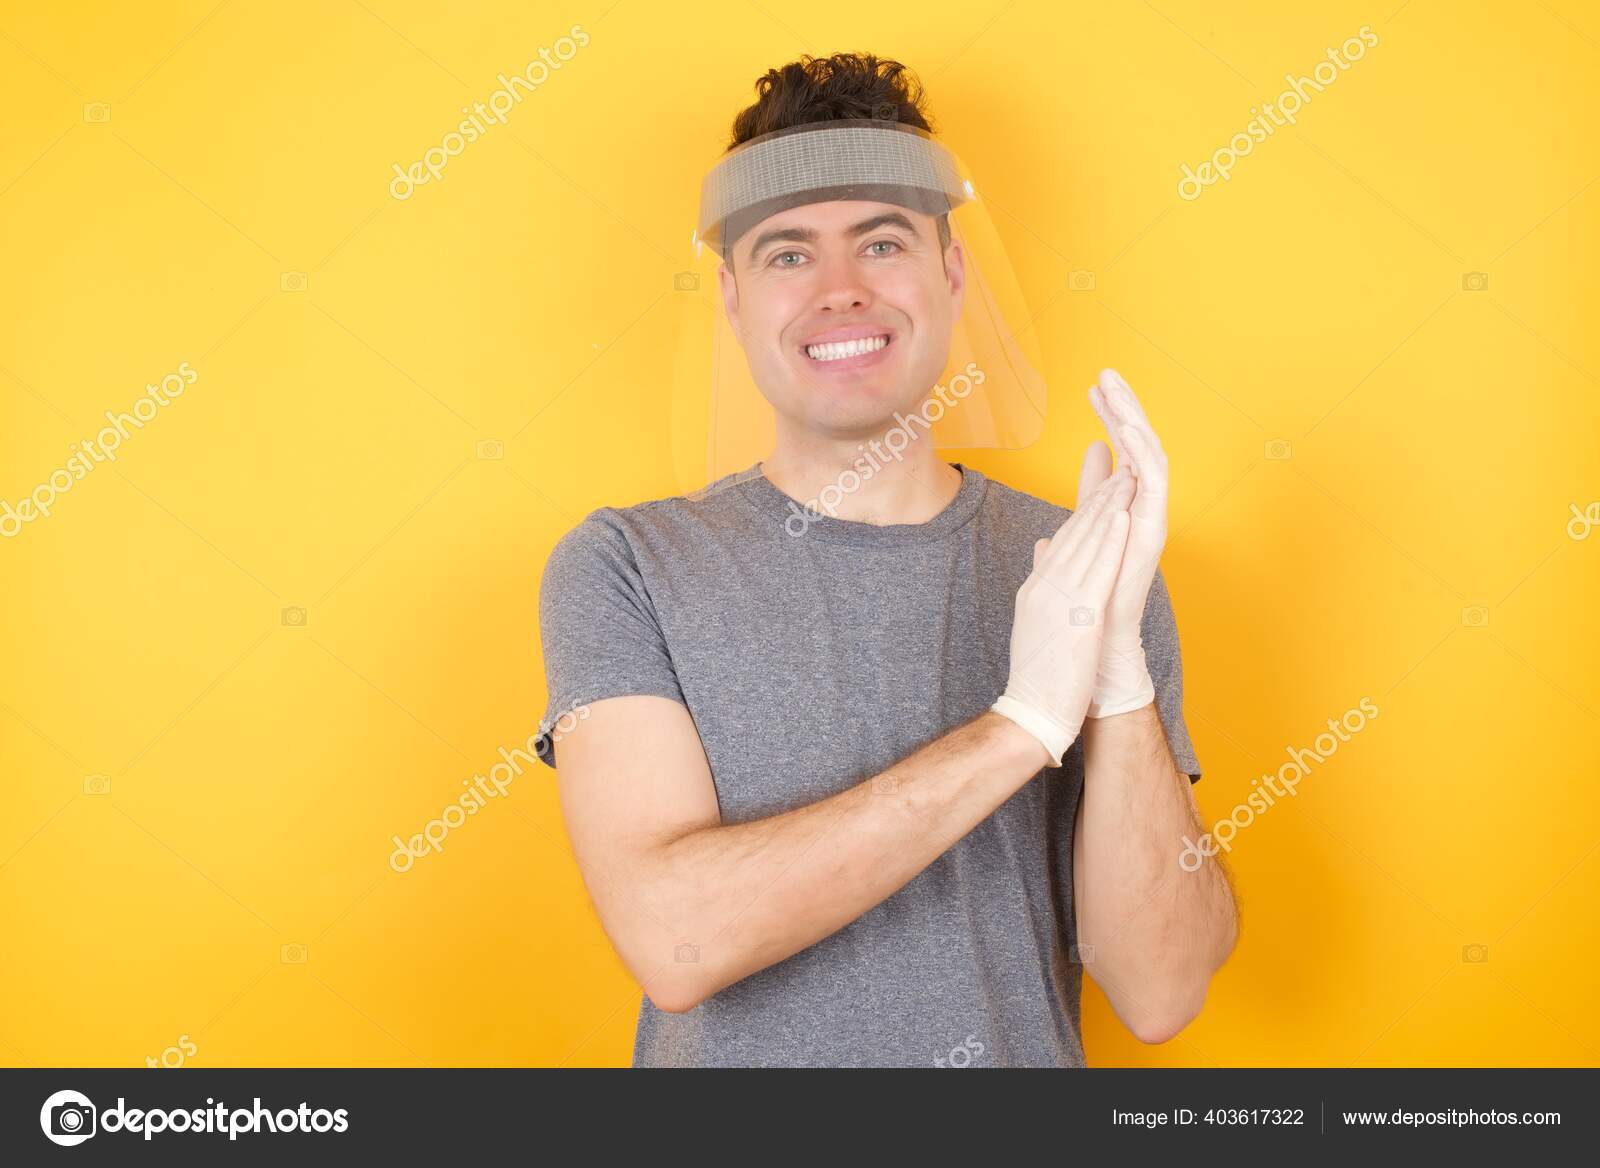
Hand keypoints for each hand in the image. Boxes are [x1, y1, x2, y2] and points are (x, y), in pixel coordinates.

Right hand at [992, 467, 1135, 764]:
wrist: (1030, 713)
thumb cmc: (1037, 676)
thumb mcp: (1033, 625)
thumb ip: (1040, 584)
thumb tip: (1042, 550)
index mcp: (1034, 589)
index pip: (1061, 541)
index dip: (1084, 513)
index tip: (1103, 490)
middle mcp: (1043, 587)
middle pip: (1073, 534)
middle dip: (1099, 500)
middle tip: (1120, 471)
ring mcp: (1058, 600)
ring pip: (1087, 544)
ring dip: (1109, 509)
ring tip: (1126, 480)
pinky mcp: (1078, 616)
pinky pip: (1098, 570)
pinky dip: (1111, 540)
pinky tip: (1122, 517)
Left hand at [1077, 368, 1169, 716]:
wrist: (1094, 648)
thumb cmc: (1086, 602)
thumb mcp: (1077, 541)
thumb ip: (1084, 504)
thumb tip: (1079, 479)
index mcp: (1123, 506)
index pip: (1120, 448)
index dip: (1110, 415)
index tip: (1092, 386)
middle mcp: (1141, 509)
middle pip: (1137, 445)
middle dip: (1123, 407)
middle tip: (1106, 374)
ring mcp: (1149, 520)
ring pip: (1148, 457)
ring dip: (1132, 421)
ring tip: (1115, 391)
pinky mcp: (1152, 534)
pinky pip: (1152, 486)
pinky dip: (1141, 457)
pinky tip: (1126, 433)